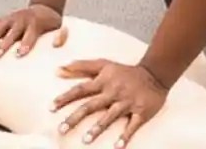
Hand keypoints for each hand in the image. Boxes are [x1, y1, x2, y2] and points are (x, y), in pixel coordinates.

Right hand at [0, 3, 66, 58]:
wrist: (44, 9)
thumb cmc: (52, 25)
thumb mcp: (61, 28)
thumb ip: (61, 36)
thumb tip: (57, 44)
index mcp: (35, 23)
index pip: (29, 34)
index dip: (25, 43)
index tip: (20, 54)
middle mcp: (21, 20)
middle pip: (10, 33)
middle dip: (3, 44)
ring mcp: (10, 19)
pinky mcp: (3, 19)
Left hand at [53, 60, 168, 146]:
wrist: (154, 74)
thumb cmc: (124, 71)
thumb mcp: (103, 64)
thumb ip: (80, 67)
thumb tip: (57, 69)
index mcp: (102, 81)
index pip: (79, 90)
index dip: (65, 98)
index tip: (51, 108)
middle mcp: (113, 92)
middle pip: (90, 106)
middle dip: (75, 118)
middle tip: (61, 130)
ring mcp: (127, 103)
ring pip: (109, 117)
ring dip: (97, 129)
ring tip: (85, 141)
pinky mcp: (141, 112)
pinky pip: (132, 126)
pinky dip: (125, 136)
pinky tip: (117, 146)